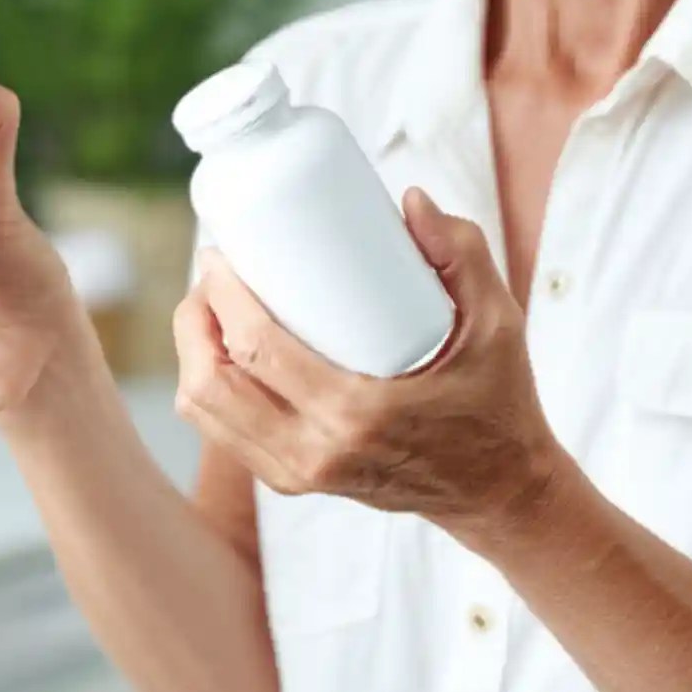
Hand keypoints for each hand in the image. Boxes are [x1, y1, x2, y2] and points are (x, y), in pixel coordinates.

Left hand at [172, 189, 570, 538]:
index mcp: (356, 414)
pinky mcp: (292, 483)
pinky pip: (223, 434)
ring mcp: (298, 476)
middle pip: (210, 384)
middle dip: (195, 320)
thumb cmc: (497, 402)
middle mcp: (315, 452)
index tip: (220, 255)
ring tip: (211, 309)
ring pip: (205, 412)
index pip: (256, 351)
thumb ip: (462, 253)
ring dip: (193, 354)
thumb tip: (408, 199)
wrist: (498, 491)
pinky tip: (220, 352)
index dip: (222, 296)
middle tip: (212, 277)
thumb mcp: (497, 323)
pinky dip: (207, 389)